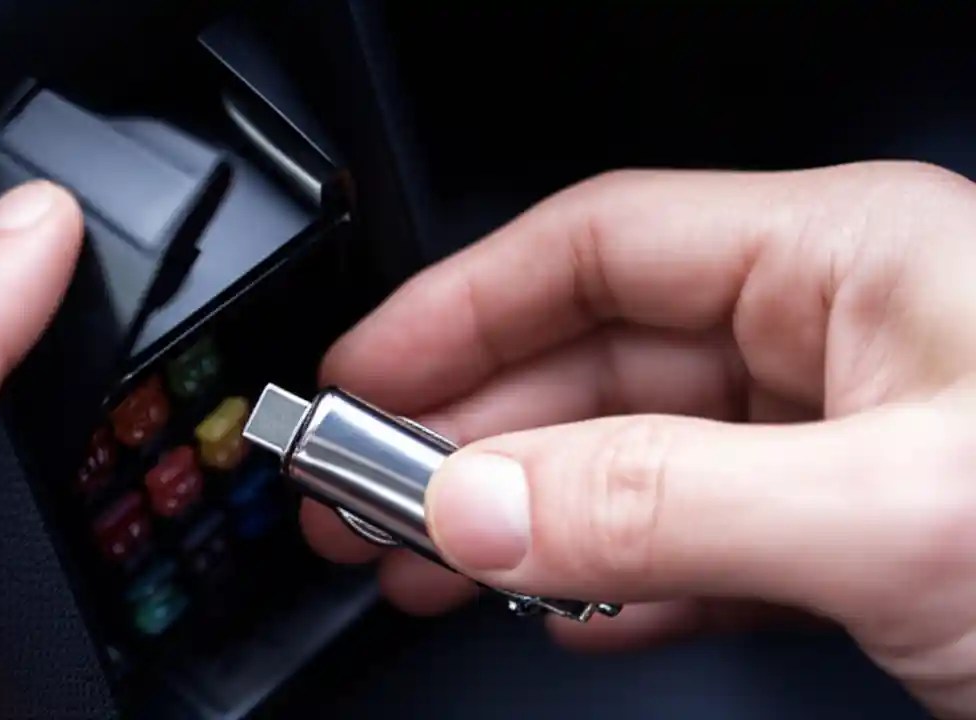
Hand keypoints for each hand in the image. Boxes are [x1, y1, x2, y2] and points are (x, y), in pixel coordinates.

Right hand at [307, 161, 975, 717]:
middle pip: (594, 363)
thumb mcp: (888, 512)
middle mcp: (838, 336)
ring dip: (521, 518)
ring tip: (425, 566)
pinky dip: (614, 580)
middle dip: (467, 436)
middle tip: (366, 498)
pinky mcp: (857, 542)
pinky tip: (558, 606)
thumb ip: (663, 502)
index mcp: (844, 260)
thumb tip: (479, 505)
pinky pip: (696, 545)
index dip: (460, 308)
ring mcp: (846, 443)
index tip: (365, 376)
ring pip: (631, 462)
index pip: (596, 249)